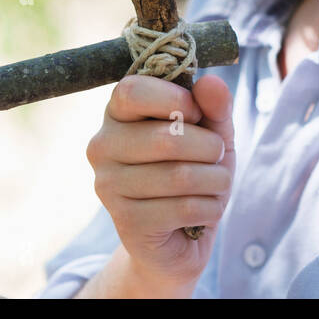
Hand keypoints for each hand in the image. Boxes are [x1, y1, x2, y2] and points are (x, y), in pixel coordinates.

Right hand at [85, 72, 234, 290]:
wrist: (181, 236)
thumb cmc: (194, 170)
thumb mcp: (212, 132)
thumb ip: (213, 106)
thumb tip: (212, 82)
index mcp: (117, 113)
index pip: (132, 91)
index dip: (175, 99)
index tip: (195, 114)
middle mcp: (102, 146)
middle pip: (167, 137)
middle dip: (210, 147)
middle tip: (216, 156)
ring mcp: (108, 186)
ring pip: (180, 176)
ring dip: (215, 180)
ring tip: (215, 184)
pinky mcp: (125, 222)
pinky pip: (183, 208)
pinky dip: (209, 208)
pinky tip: (204, 210)